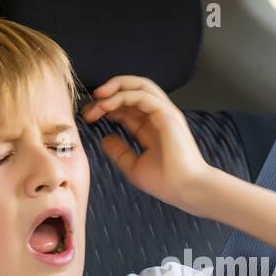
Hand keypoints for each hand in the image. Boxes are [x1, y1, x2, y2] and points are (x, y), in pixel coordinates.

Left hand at [80, 76, 213, 212]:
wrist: (187, 189)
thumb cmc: (166, 181)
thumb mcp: (133, 166)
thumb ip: (119, 152)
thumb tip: (104, 138)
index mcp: (151, 127)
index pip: (127, 107)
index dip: (106, 106)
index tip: (89, 116)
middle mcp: (158, 116)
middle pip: (132, 90)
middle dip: (107, 93)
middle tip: (88, 106)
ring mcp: (164, 112)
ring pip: (138, 86)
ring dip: (114, 87)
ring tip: (96, 97)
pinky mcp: (167, 113)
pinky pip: (142, 95)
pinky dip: (122, 96)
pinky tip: (106, 105)